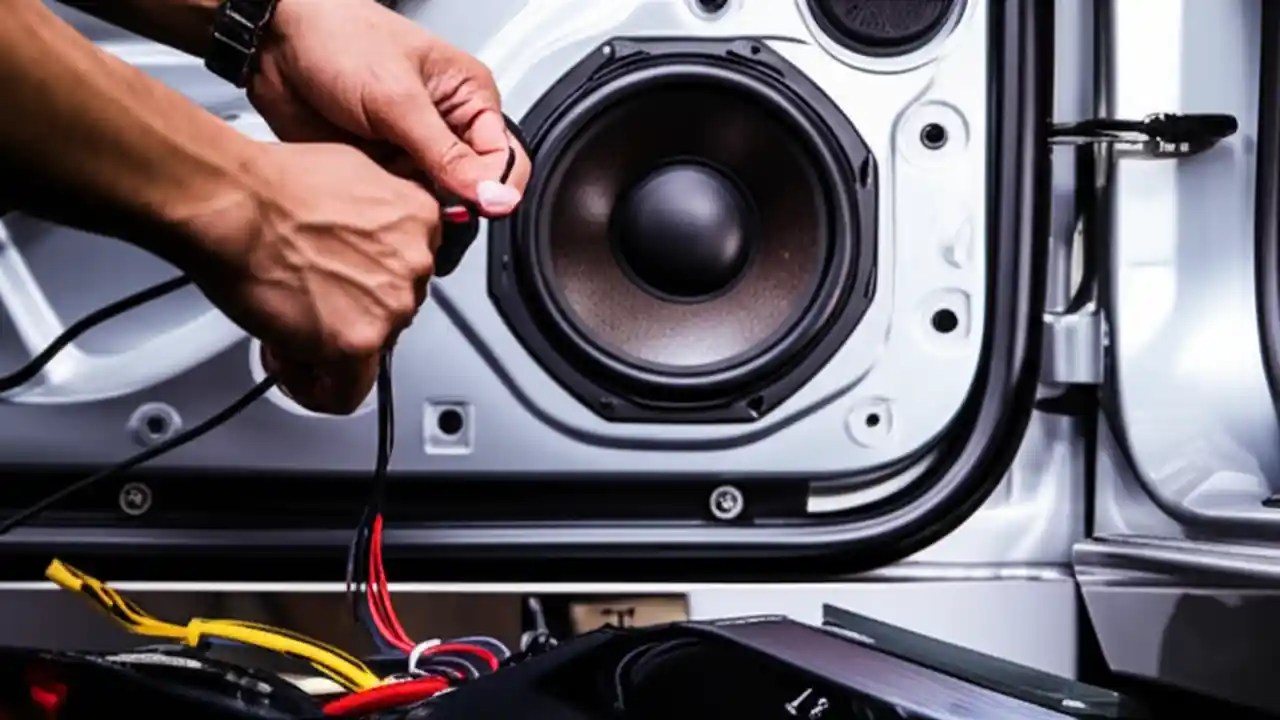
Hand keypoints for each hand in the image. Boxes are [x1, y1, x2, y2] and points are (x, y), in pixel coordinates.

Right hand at [191, 142, 440, 413]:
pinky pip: (345, 392)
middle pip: (393, 311)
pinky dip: (314, 389)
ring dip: (328, 345)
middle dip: (351, 313)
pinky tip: (288, 362)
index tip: (346, 287)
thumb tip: (363, 234)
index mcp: (419, 218)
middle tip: (307, 303)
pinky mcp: (358, 342)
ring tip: (287, 322)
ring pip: (370, 350)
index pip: (411, 269)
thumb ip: (375, 212)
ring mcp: (391, 305)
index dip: (370, 281)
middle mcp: (415, 263)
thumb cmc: (270, 187)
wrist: (235, 203)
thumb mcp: (351, 174)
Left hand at [249, 0, 530, 215]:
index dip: (493, 190)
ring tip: (395, 196)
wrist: (275, 45)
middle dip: (456, 204)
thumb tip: (495, 197)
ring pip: (440, 203)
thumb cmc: (338, 41)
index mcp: (470, 99)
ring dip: (421, 210)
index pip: (506, 160)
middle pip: (476, 188)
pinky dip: (392, 210)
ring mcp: (416, 152)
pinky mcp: (385, 170)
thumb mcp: (398, 99)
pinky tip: (375, 199)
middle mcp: (448, 128)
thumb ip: (447, 156)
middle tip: (428, 205)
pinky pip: (403, 205)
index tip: (469, 206)